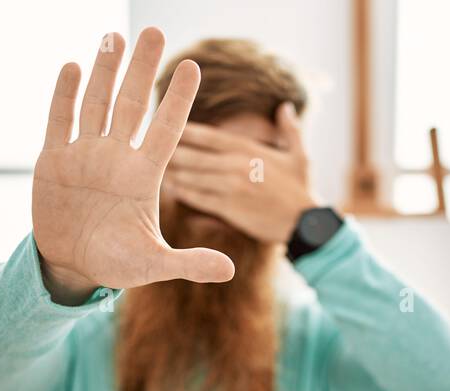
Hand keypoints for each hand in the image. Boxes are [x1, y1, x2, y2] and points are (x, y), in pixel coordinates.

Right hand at [31, 28, 234, 304]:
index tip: (192, 67)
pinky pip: (60, 120)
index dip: (178, 100)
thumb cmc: (116, 264)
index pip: (166, 129)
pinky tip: (72, 66)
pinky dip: (64, 94)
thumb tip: (229, 272)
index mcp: (144, 177)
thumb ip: (189, 263)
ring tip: (113, 36)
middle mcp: (117, 157)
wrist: (71, 267)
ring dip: (104, 71)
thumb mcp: (153, 265)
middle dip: (141, 68)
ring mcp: (85, 154)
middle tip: (152, 32)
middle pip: (132, 104)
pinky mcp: (54, 160)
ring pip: (97, 103)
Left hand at [162, 102, 316, 243]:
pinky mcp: (228, 208)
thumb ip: (290, 130)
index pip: (208, 135)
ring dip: (169, 172)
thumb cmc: (301, 190)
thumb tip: (285, 106)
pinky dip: (181, 192)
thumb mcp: (300, 156)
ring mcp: (229, 186)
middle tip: (142, 146)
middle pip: (191, 153)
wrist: (307, 224)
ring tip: (147, 168)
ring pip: (190, 175)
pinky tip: (168, 189)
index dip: (184, 129)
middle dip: (168, 150)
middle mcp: (234, 164)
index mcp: (247, 149)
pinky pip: (196, 197)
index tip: (162, 121)